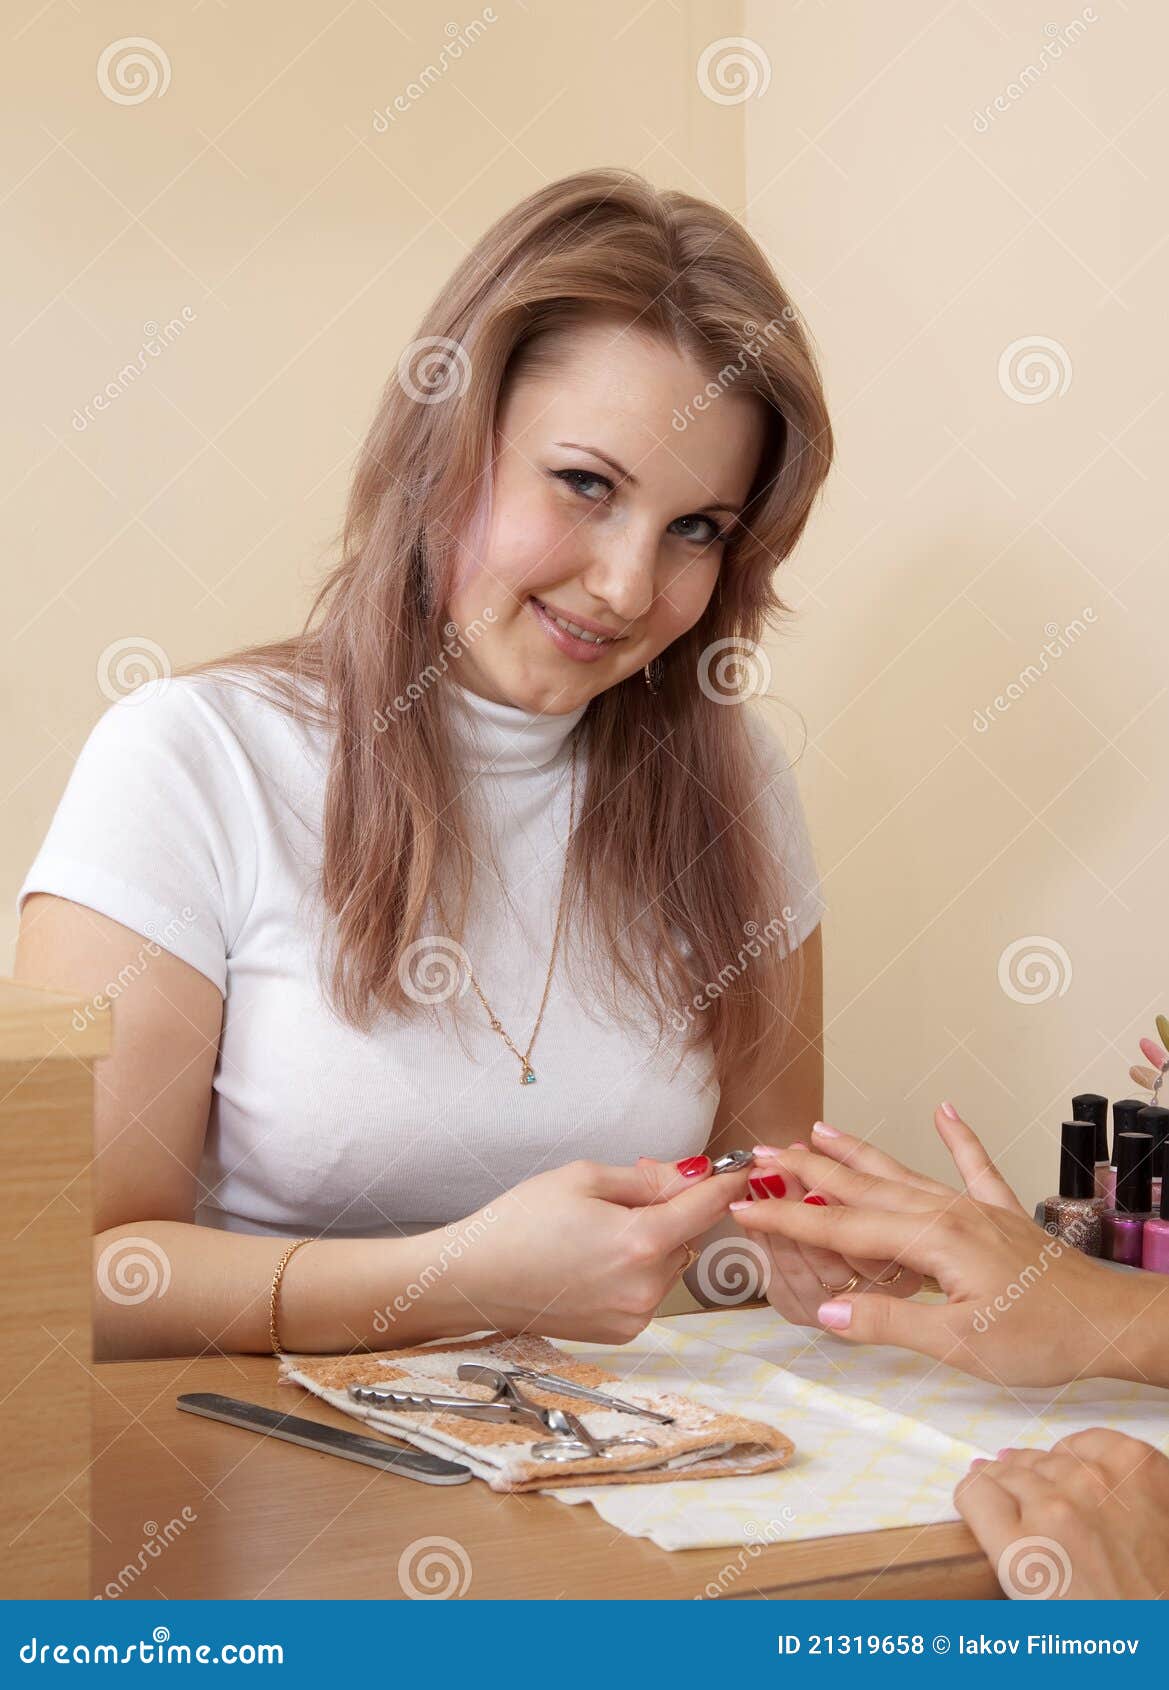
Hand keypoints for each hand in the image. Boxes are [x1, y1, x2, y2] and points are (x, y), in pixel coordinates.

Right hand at [451, 1155, 747, 1343]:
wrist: (474, 1282)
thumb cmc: (519, 1223)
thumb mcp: (582, 1179)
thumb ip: (647, 1178)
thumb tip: (693, 1174)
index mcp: (640, 1242)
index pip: (707, 1206)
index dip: (728, 1181)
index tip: (742, 1165)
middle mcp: (647, 1287)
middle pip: (688, 1234)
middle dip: (671, 1209)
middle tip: (626, 1193)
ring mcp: (636, 1316)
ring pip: (670, 1262)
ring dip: (654, 1242)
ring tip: (598, 1232)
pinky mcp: (623, 1333)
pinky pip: (650, 1288)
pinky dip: (637, 1270)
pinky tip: (594, 1261)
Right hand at [741, 1103, 1024, 1329]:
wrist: (1111, 1322)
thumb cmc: (1044, 1337)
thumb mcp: (958, 1343)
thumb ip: (888, 1323)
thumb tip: (827, 1309)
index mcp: (930, 1240)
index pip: (839, 1229)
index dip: (786, 1220)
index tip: (741, 1207)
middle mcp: (946, 1212)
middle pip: (862, 1188)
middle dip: (807, 1170)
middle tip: (762, 1154)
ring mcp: (973, 1209)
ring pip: (901, 1173)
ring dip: (857, 1152)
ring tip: (818, 1129)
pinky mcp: (1000, 1216)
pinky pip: (973, 1166)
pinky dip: (958, 1137)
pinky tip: (946, 1110)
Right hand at [956, 1431, 1168, 1598]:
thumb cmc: (1112, 1633)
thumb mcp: (1038, 1611)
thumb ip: (1004, 1553)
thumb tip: (986, 1499)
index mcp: (1023, 1555)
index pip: (972, 1491)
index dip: (977, 1498)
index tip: (986, 1503)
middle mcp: (1055, 1511)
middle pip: (1008, 1471)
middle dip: (1012, 1489)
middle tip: (1031, 1513)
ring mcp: (1099, 1483)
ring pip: (1047, 1456)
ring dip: (1047, 1474)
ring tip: (1061, 1497)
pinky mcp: (1138, 1466)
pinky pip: (1090, 1441)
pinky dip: (1086, 1455)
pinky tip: (1090, 1474)